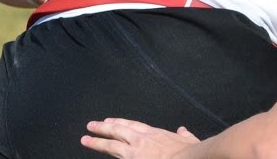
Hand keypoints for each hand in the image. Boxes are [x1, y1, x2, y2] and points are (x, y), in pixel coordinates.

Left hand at [81, 118, 198, 157]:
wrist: (189, 158)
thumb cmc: (190, 152)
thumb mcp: (189, 140)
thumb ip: (184, 135)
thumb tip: (182, 130)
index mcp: (154, 134)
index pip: (133, 126)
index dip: (121, 123)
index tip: (111, 121)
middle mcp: (142, 140)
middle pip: (118, 131)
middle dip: (104, 128)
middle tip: (91, 125)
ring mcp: (135, 152)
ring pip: (112, 145)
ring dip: (98, 142)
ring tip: (86, 139)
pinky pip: (117, 158)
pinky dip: (107, 153)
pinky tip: (96, 150)